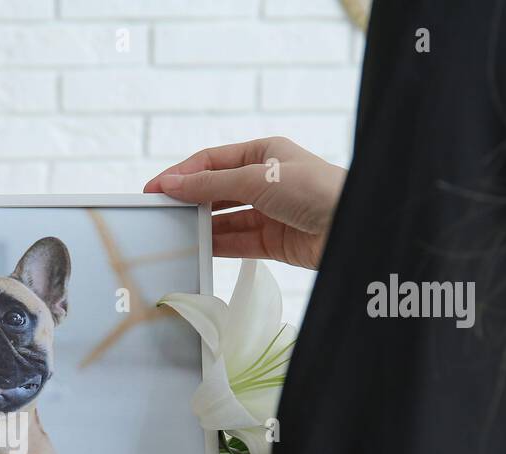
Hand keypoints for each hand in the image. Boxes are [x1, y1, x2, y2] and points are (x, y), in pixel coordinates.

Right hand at [146, 137, 345, 269]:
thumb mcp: (256, 178)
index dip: (181, 174)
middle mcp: (264, 181)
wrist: (353, 225)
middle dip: (187, 201)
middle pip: (215, 191)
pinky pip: (236, 243)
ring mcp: (268, 213)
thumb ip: (210, 184)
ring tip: (172, 234)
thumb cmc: (315, 188)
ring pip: (224, 219)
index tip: (153, 190)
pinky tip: (195, 249)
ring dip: (200, 226)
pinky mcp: (273, 242)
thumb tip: (171, 184)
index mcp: (263, 153)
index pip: (211, 161)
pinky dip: (215, 246)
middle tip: (157, 214)